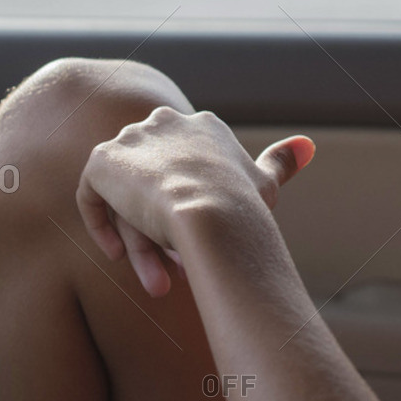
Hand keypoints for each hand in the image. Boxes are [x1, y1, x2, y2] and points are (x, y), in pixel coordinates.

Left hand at [75, 105, 314, 296]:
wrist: (210, 215)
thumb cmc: (244, 207)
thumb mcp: (265, 182)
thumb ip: (282, 161)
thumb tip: (308, 145)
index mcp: (203, 125)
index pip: (184, 165)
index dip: (188, 204)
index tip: (193, 238)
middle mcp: (165, 121)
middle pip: (154, 180)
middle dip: (162, 225)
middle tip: (175, 268)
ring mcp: (131, 139)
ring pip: (127, 194)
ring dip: (139, 237)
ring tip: (154, 279)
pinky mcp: (102, 161)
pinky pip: (92, 194)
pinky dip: (102, 225)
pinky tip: (117, 255)